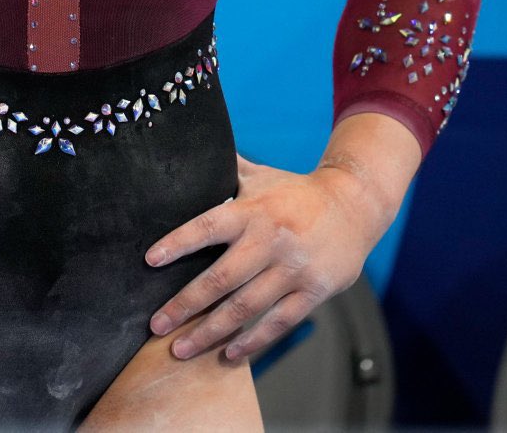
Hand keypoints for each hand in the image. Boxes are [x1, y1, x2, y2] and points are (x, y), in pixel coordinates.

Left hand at [143, 151, 385, 362]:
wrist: (356, 204)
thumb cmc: (298, 193)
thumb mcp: (262, 176)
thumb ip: (228, 171)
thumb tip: (193, 152)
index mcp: (253, 210)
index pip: (209, 225)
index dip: (179, 242)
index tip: (151, 260)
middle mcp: (271, 240)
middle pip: (222, 278)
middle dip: (185, 304)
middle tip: (156, 325)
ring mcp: (294, 268)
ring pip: (246, 307)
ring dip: (210, 332)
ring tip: (181, 349)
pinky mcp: (314, 291)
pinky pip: (278, 322)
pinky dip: (252, 341)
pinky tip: (229, 354)